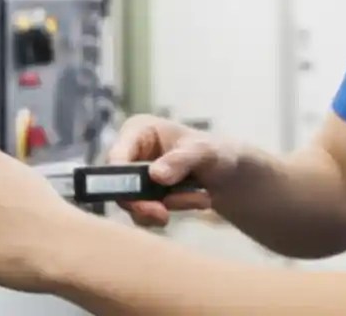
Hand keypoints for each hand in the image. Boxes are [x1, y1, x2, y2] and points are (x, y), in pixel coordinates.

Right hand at [106, 115, 240, 227]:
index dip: (119, 177)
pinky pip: (146, 214)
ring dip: (166, 207)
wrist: (228, 172)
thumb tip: (155, 176)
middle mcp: (131, 152)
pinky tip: (198, 201)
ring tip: (202, 199)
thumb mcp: (203, 151)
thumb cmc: (214, 152)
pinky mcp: (143, 196)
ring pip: (133, 203)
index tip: (137, 197)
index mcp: (138, 130)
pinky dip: (172, 212)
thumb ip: (180, 160)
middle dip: (143, 202)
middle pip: (119, 184)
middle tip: (163, 215)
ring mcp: (136, 176)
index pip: (116, 155)